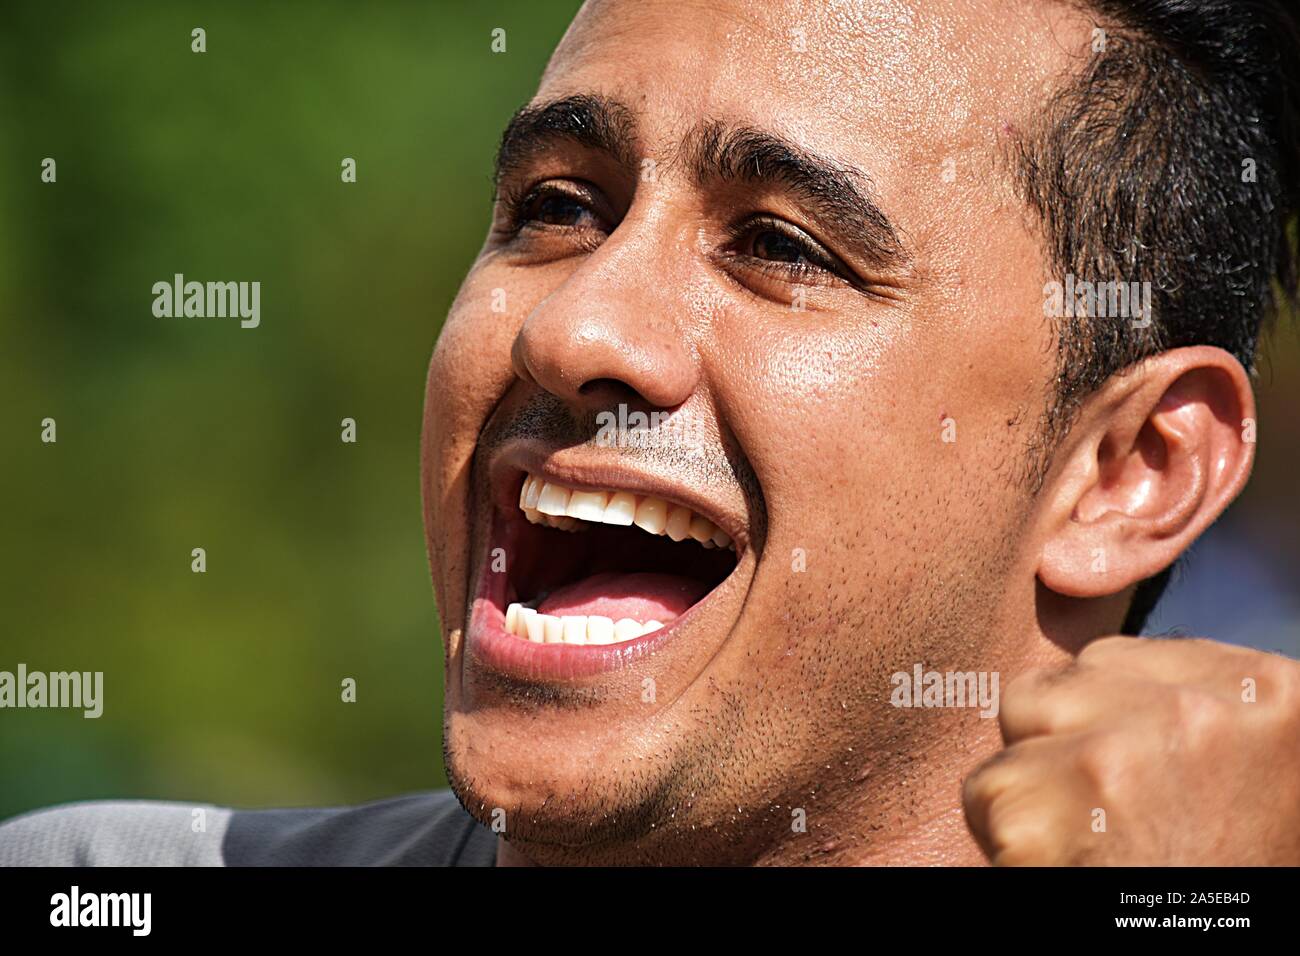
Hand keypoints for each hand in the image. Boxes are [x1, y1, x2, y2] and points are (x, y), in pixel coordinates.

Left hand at [962, 635, 1299, 864]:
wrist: (1257, 933)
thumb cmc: (1253, 860)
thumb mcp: (1257, 763)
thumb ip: (1190, 705)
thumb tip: (1091, 635)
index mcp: (1267, 691)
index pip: (1118, 662)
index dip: (1099, 723)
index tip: (1125, 780)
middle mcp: (1195, 710)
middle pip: (1054, 689)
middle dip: (1057, 750)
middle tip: (1112, 826)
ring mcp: (1120, 755)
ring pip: (1014, 740)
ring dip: (1032, 800)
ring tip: (1101, 860)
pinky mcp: (1053, 813)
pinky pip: (989, 800)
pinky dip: (1013, 849)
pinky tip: (1080, 877)